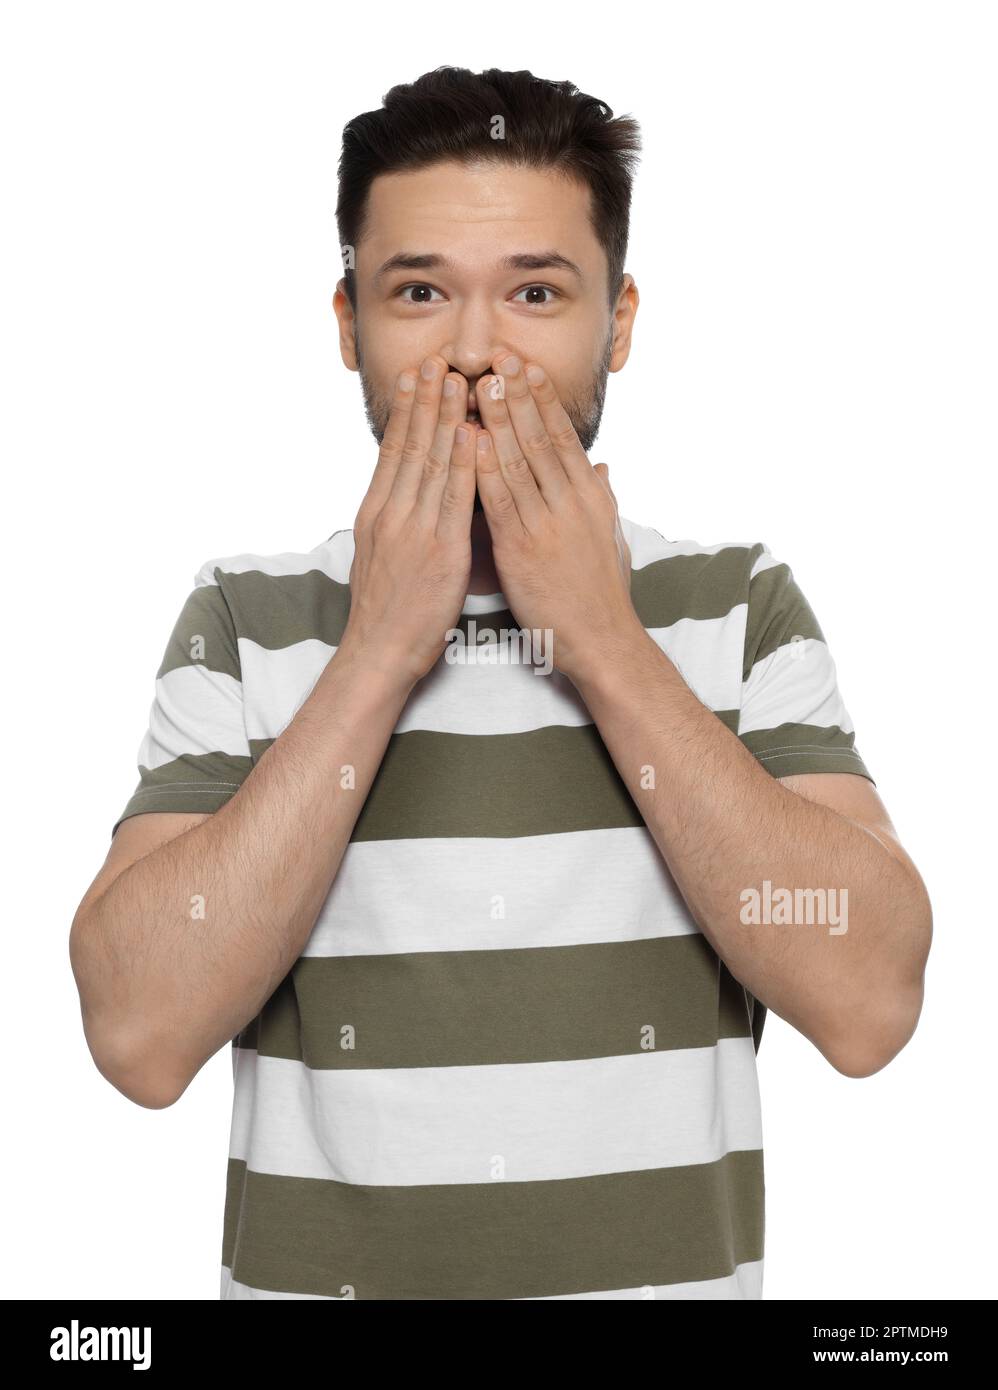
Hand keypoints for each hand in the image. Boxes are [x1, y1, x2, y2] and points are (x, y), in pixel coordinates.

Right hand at [339, 354, 477, 687]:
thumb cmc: (386, 612)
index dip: (408, 410)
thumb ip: (395, 522)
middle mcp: (392, 514)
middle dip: (426, 400)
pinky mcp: (439, 553)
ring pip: (432, 463)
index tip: (418, 376)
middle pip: (411, 446)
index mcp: (376, 513)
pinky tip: (475, 435)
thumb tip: (404, 497)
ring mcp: (414, 531)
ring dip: (447, 418)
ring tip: (457, 379)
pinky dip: (466, 464)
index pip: (394, 450)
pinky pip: (455, 500)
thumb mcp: (379, 556)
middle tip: (436, 359)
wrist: (380, 653)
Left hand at [472, 354, 640, 681]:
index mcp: (590, 497)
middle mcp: (571, 503)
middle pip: (540, 438)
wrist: (603, 640)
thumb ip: (602, 498)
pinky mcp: (523, 550)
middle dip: (518, 394)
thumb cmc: (603, 595)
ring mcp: (547, 524)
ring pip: (518, 460)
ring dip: (496, 420)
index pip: (563, 437)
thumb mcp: (611, 538)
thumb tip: (601, 467)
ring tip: (479, 384)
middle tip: (499, 357)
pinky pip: (499, 500)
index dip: (543, 400)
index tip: (526, 368)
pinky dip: (483, 467)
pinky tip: (469, 441)